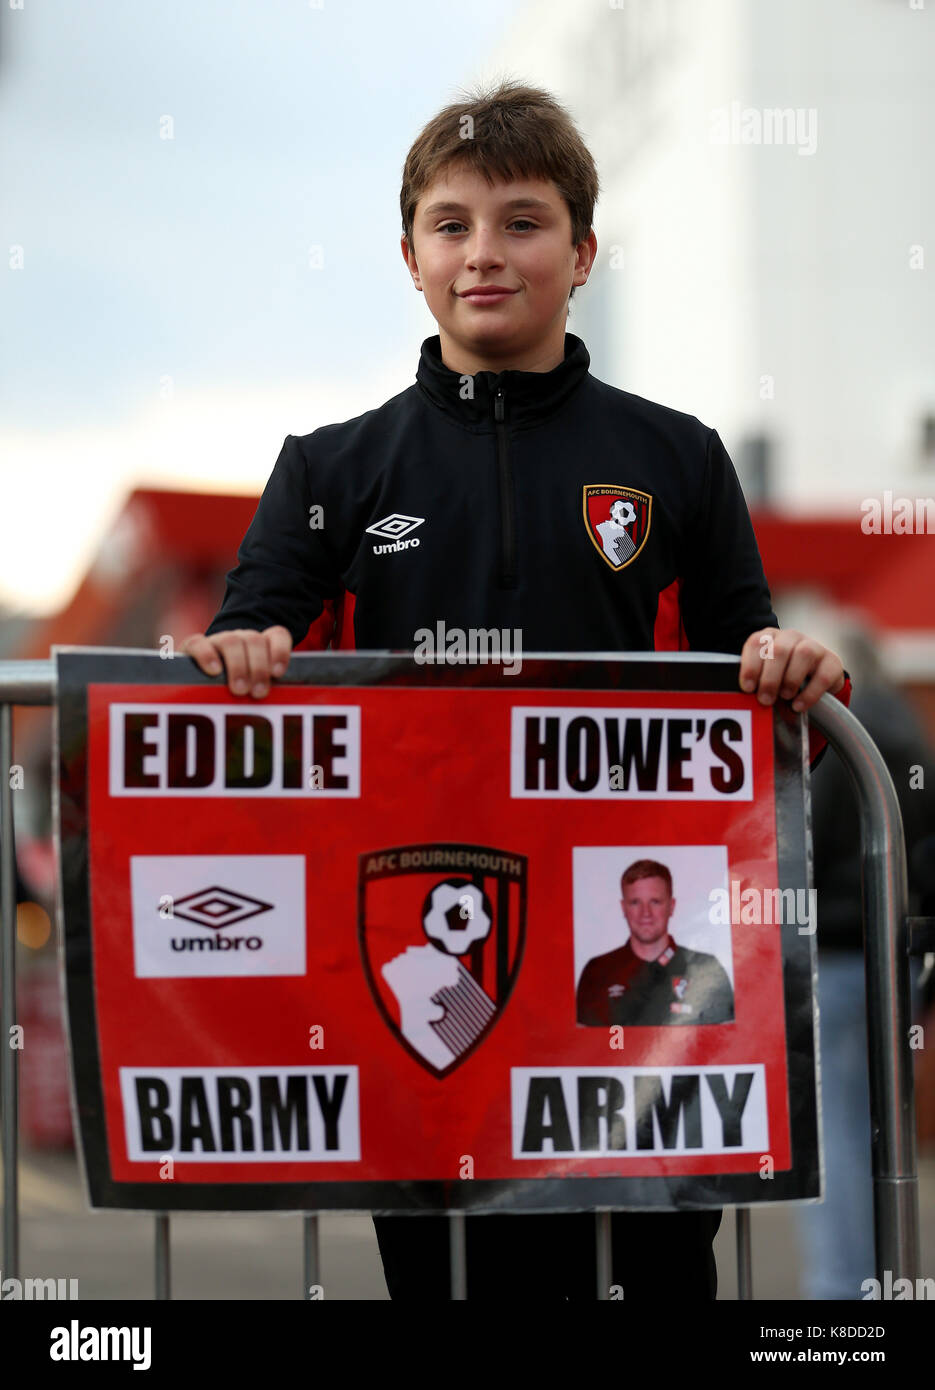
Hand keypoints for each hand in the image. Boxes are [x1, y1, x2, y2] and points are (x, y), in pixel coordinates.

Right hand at [179, 625, 293, 697]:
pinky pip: (199, 643)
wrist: (194, 681)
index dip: (280, 651)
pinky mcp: (192, 647)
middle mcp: (240, 639)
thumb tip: (280, 708)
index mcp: (260, 646)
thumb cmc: (232, 693)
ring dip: (238, 666)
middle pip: (255, 640)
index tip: (278, 673)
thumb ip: (265, 692)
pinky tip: (214, 672)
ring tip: (239, 689)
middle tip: (258, 693)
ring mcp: (217, 641)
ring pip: (231, 641)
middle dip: (259, 668)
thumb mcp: (252, 692)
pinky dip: (207, 655)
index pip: (276, 635)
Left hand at [738, 627, 844, 711]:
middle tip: (765, 700)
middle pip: (779, 650)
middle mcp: (791, 637)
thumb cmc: (781, 680)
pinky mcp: (832, 662)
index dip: (750, 666)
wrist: (814, 683)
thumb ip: (754, 682)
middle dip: (770, 678)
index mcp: (769, 637)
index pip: (756, 643)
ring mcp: (814, 646)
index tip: (747, 688)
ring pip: (803, 655)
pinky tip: (798, 706)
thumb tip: (744, 698)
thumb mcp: (765, 677)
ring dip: (790, 680)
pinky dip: (809, 694)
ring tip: (784, 697)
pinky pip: (822, 676)